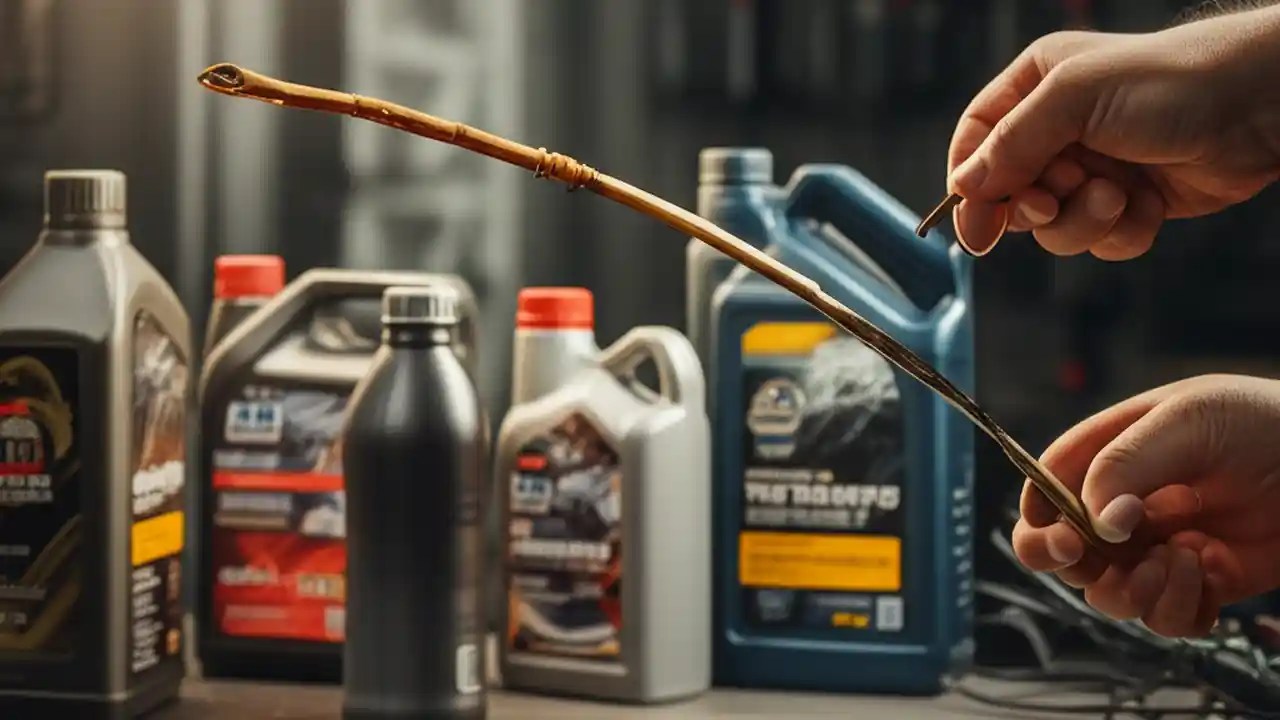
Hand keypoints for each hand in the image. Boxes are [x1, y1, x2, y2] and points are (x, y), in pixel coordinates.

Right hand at [948, 7, 1279, 257]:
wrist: (1259, 105)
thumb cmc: (1172, 82)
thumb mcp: (1075, 97)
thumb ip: (1011, 142)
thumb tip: (964, 187)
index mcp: (1036, 87)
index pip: (976, 142)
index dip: (970, 187)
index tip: (975, 228)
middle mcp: (1058, 129)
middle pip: (1011, 193)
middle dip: (1039, 206)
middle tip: (1058, 198)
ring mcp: (1093, 167)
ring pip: (1054, 226)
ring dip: (1083, 222)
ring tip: (1119, 196)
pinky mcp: (1127, 201)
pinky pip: (1099, 239)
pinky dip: (1121, 232)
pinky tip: (1148, 206)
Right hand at [1013, 374, 1279, 636]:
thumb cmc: (1265, 423)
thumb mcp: (1189, 420)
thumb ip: (1126, 462)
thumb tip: (1094, 521)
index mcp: (1111, 453)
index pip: (1045, 488)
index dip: (1039, 518)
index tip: (1062, 539)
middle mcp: (1126, 504)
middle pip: (1063, 550)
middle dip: (1077, 565)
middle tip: (1117, 561)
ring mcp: (1159, 546)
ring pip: (1107, 592)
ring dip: (1134, 589)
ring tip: (1182, 562)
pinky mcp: (1198, 583)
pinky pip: (1161, 617)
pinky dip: (1175, 609)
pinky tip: (1206, 577)